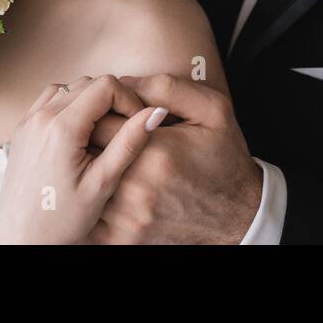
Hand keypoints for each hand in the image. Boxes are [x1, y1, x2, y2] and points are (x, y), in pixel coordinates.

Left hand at [0, 74, 166, 243]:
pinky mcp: (22, 129)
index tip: (137, 123)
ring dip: (90, 101)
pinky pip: (49, 100)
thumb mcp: (103, 183)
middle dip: (112, 100)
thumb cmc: (61, 219)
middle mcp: (40, 117)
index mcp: (62, 128)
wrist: (21, 239)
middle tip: (123, 130)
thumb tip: (156, 112)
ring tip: (102, 133)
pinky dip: (69, 107)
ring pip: (68, 88)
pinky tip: (79, 135)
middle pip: (87, 83)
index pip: (106, 85)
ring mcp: (28, 121)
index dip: (128, 100)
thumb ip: (129, 143)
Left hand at [88, 73, 262, 243]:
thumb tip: (124, 83)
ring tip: (108, 156)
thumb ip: (167, 88)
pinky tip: (110, 183)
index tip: (118, 111)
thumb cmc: (224, 157)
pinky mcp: (120, 239)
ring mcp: (126, 219)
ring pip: (86, 180)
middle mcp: (136, 189)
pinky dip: (95, 194)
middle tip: (110, 130)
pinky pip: (91, 210)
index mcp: (155, 152)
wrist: (237, 215)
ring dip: (90, 164)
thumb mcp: (212, 109)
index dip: (105, 109)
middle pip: (88, 149)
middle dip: (94, 134)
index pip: (101, 118)